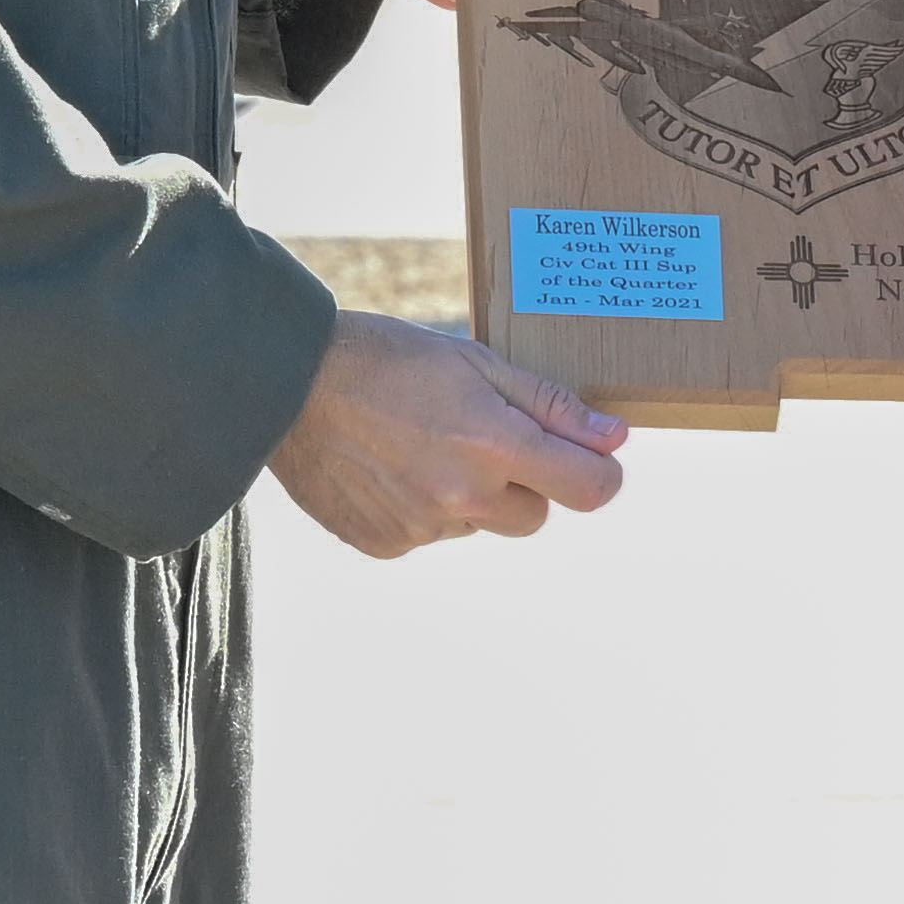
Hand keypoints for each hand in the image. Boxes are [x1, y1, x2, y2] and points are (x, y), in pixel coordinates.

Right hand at [268, 310, 627, 558]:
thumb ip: (552, 406)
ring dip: (471, 495)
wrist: (289, 384)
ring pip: (480, 525)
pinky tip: (392, 465)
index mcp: (494, 448)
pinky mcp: (385, 544)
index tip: (588, 457)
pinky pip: (431, 534)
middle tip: (481, 435)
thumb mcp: (478, 363)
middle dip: (525, 482)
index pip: (590, 490)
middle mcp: (462, 498)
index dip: (597, 473)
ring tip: (424, 442)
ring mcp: (421, 527)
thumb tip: (615, 439)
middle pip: (535, 516)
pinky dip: (423, 508)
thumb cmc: (390, 360)